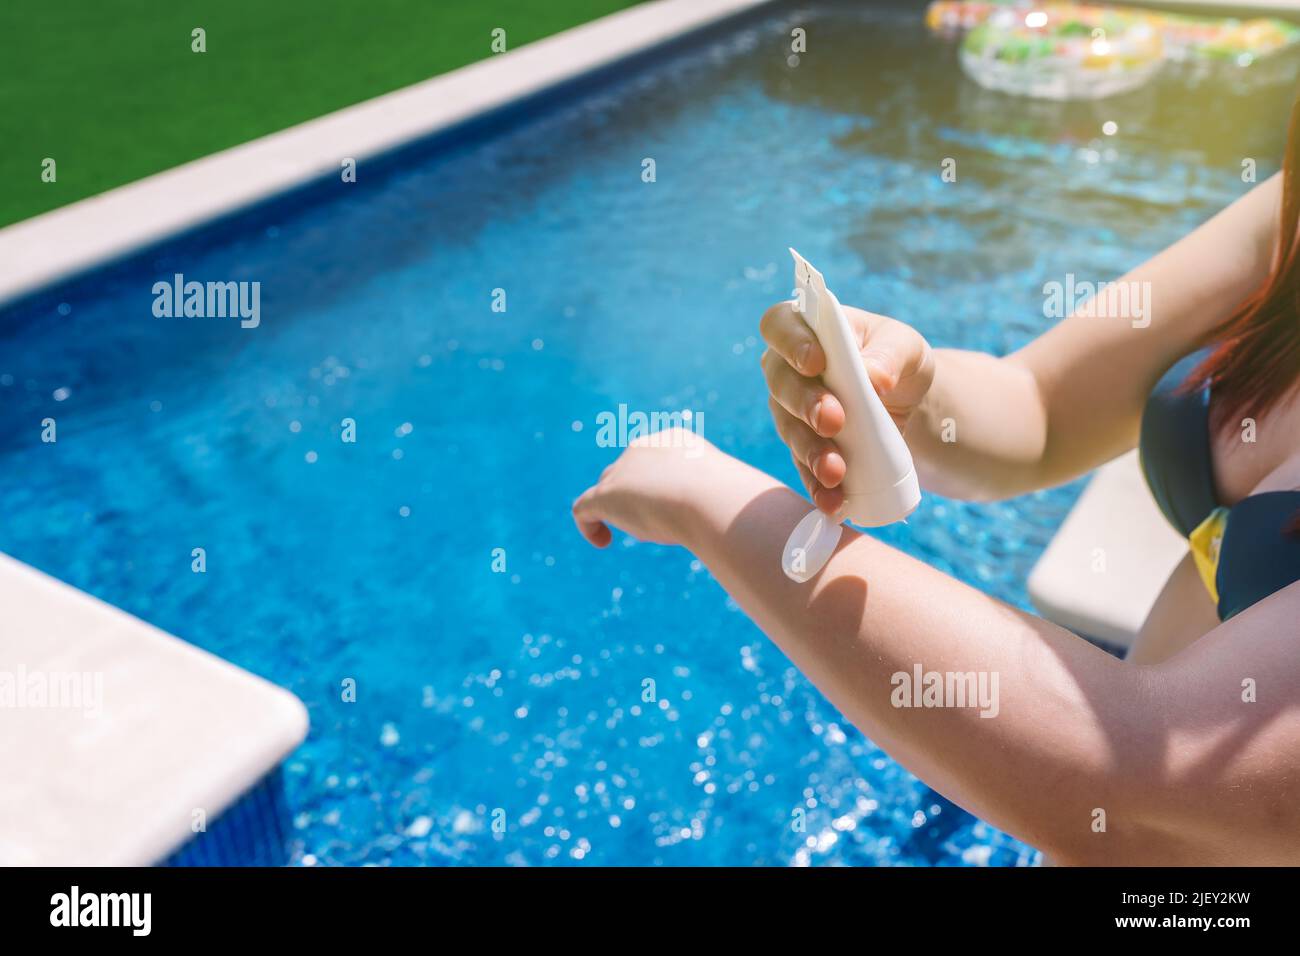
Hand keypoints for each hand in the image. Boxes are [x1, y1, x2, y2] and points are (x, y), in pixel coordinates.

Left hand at [572, 428, 718, 548]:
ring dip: (621, 512)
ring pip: (608, 490)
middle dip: (638, 497)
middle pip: (627, 474)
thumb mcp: (724, 498)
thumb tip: (713, 525)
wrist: (710, 497)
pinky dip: (589, 526)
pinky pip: (583, 509)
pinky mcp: (605, 496)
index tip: (678, 506)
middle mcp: (644, 448)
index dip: (659, 485)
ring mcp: (622, 470)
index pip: (655, 461)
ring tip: (648, 530)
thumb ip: (711, 504)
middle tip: (665, 522)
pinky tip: (603, 541)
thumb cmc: (726, 501)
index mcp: (674, 441)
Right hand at [760, 301, 933, 513]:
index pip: (779, 325)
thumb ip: (889, 354)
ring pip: (789, 430)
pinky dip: (817, 486)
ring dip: (810, 452)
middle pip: (780, 383)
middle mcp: (787, 370)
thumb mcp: (905, 346)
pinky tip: (833, 502)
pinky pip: (803, 468)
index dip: (790, 343)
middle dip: (805, 404)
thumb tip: (874, 377)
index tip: (816, 362)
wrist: (905, 400)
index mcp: (806, 330)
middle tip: (834, 420)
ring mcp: (790, 411)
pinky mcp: (803, 448)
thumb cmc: (895, 359)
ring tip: (836, 472)